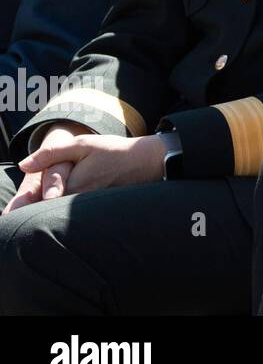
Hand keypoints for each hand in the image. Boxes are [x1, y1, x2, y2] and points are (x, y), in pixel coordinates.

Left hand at [9, 133, 164, 210]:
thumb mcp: (83, 145)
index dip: (22, 208)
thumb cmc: (115, 152)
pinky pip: (74, 218)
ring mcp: (89, 211)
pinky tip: (59, 213)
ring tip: (29, 217)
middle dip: (31, 214)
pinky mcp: (97, 213)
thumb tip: (24, 165)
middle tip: (11, 218)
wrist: (148, 162)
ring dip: (46, 216)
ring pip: (59, 217)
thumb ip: (51, 154)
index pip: (37, 205)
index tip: (8, 214)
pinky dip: (63, 216)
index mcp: (71, 189)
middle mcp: (79, 205)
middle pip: (47, 214)